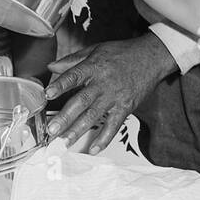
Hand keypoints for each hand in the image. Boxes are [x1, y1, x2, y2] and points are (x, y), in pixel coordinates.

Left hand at [45, 33, 175, 153]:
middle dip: (66, 116)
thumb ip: (72, 60)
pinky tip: (93, 149)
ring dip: (79, 130)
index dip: (60, 85)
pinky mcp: (126, 106)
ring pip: (94, 115)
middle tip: (52, 129)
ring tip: (65, 141)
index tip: (47, 94)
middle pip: (82, 101)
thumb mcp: (96, 50)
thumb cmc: (122, 52)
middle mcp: (103, 83)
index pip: (74, 76)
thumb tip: (51, 67)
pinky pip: (114, 125)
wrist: (152, 57)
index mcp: (93, 67)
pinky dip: (104, 138)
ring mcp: (115, 96)